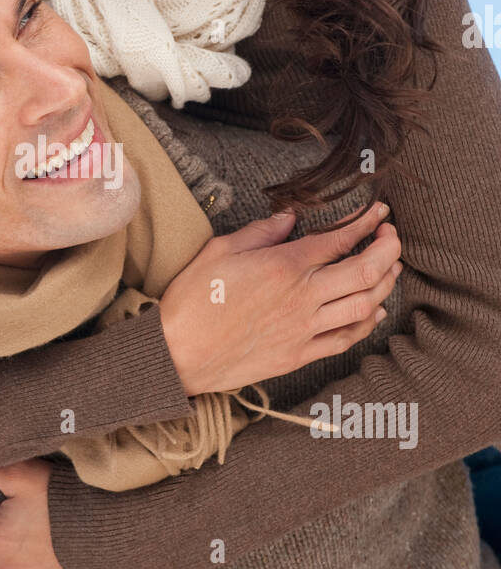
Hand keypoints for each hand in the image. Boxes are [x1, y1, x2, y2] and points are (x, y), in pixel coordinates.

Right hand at [159, 202, 401, 395]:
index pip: (340, 240)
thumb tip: (290, 218)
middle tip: (390, 237)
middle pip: (366, 271)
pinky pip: (346, 338)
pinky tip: (372, 310)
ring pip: (364, 305)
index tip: (379, 213)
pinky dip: (366, 322)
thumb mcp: (220, 251)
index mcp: (283, 266)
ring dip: (385, 284)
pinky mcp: (299, 354)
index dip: (367, 223)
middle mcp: (302, 297)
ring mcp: (304, 329)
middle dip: (388, 249)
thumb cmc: (192, 300)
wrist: (178, 354)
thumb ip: (261, 232)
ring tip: (389, 269)